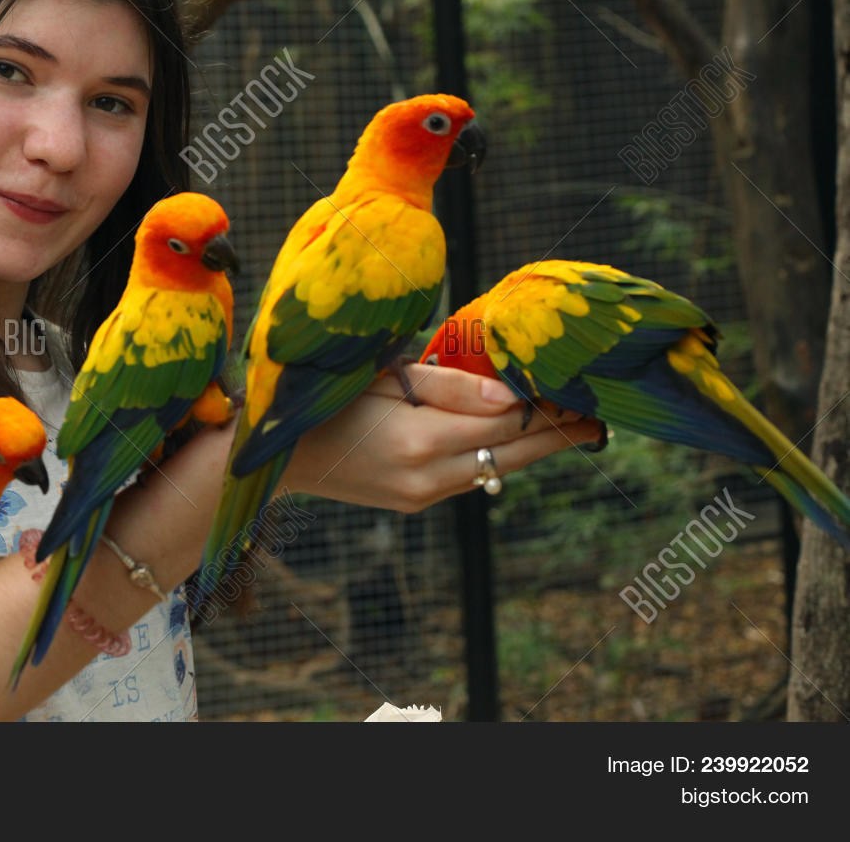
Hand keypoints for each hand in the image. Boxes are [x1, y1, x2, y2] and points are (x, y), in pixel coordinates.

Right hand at [283, 363, 603, 512]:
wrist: (281, 453)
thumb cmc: (329, 397)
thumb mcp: (383, 376)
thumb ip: (449, 385)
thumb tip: (511, 396)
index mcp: (420, 437)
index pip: (505, 422)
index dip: (545, 407)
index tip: (577, 390)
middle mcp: (428, 475)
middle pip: (512, 455)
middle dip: (556, 436)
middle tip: (597, 418)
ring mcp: (422, 495)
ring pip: (495, 471)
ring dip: (530, 449)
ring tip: (567, 427)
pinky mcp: (415, 502)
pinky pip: (470, 478)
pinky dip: (495, 457)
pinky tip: (510, 439)